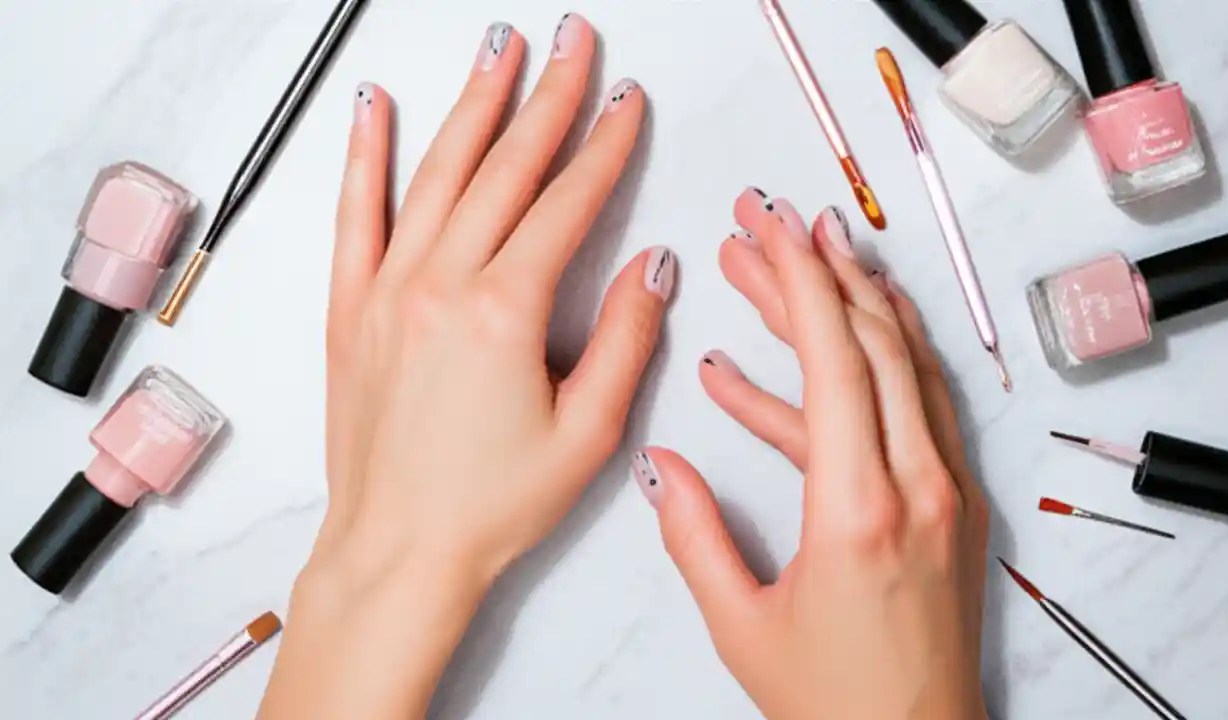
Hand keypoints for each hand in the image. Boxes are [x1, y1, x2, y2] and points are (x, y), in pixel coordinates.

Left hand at [261, 15, 668, 717]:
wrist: (398, 550)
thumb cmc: (489, 505)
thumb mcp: (588, 433)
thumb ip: (626, 339)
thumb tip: (655, 267)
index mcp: (505, 311)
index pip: (568, 203)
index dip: (604, 145)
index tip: (625, 101)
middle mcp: (441, 284)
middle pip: (506, 167)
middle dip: (547, 97)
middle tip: (573, 42)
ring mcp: (389, 290)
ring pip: (438, 173)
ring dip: (473, 104)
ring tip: (500, 49)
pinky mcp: (352, 308)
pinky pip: (356, 214)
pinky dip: (365, 155)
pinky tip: (375, 109)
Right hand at [634, 190, 987, 718]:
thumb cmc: (838, 704)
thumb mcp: (742, 625)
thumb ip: (694, 536)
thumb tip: (659, 466)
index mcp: (860, 509)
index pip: (837, 359)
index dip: (802, 281)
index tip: (773, 226)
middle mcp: (918, 484)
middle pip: (874, 340)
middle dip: (817, 270)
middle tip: (768, 224)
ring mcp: (946, 489)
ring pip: (903, 363)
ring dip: (849, 304)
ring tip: (787, 265)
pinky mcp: (952, 501)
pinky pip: (912, 408)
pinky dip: (864, 369)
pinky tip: (792, 367)